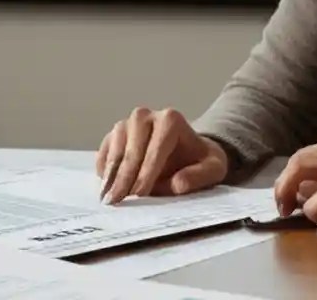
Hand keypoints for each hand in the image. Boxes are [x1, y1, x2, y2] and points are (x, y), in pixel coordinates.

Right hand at [95, 107, 229, 204]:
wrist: (188, 152)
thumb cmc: (199, 160)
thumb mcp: (212, 168)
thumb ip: (199, 175)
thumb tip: (177, 184)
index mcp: (171, 120)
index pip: (156, 148)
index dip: (147, 173)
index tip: (139, 194)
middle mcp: (147, 116)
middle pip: (132, 146)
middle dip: (124, 176)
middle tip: (117, 199)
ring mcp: (129, 123)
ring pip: (116, 145)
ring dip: (110, 172)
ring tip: (107, 196)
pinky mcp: (117, 133)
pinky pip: (106, 147)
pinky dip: (103, 165)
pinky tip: (104, 184)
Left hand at [273, 128, 316, 237]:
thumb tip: (296, 185)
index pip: (299, 156)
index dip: (286, 176)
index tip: (284, 195)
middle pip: (296, 164)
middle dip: (283, 187)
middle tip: (283, 207)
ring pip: (301, 184)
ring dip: (297, 203)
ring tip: (306, 214)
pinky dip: (315, 214)